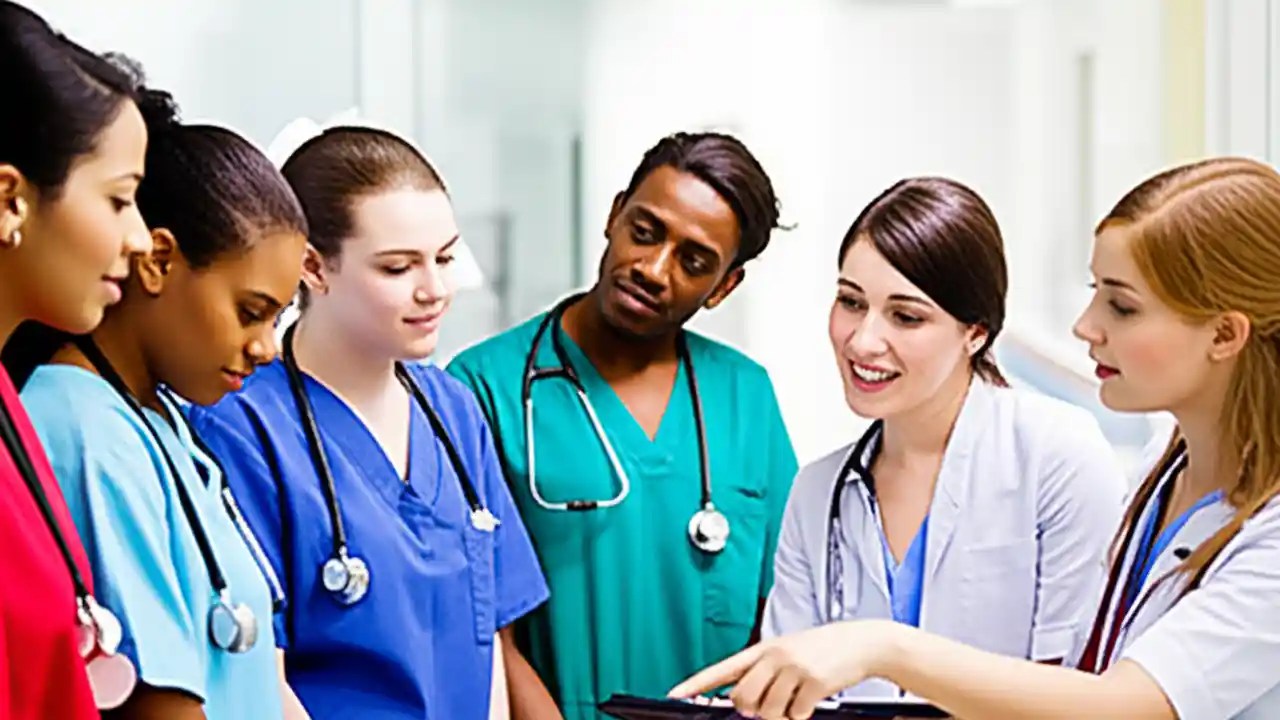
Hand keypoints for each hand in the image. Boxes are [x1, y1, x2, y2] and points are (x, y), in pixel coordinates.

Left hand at [668, 620, 896, 719]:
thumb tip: (746, 704)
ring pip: (768, 711)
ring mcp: (794, 669)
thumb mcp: (788, 652)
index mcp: (764, 648)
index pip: (723, 668)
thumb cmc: (822, 648)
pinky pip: (795, 715)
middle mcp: (775, 656)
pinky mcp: (813, 683)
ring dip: (782, 713)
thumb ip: (764, 672)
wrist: (861, 643)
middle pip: (743, 697)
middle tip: (772, 702)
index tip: (676, 693)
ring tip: (796, 696)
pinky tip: (811, 698)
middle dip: (753, 709)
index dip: (697, 683)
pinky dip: (802, 714)